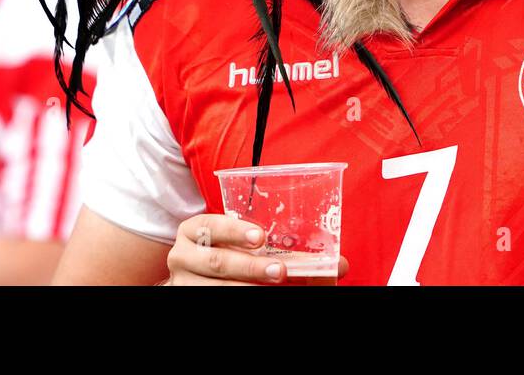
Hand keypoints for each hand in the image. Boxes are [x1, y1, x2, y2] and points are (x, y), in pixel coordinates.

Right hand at [166, 214, 347, 285]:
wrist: (199, 281)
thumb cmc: (233, 255)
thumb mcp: (251, 246)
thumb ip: (290, 250)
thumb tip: (341, 265)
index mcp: (195, 230)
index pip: (210, 224)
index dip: (234, 230)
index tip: (261, 237)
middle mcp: (182, 256)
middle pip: (216, 262)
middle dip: (250, 267)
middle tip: (279, 271)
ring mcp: (184, 283)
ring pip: (215, 289)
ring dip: (247, 288)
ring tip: (273, 289)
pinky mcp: (187, 299)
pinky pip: (214, 300)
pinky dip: (241, 297)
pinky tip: (259, 296)